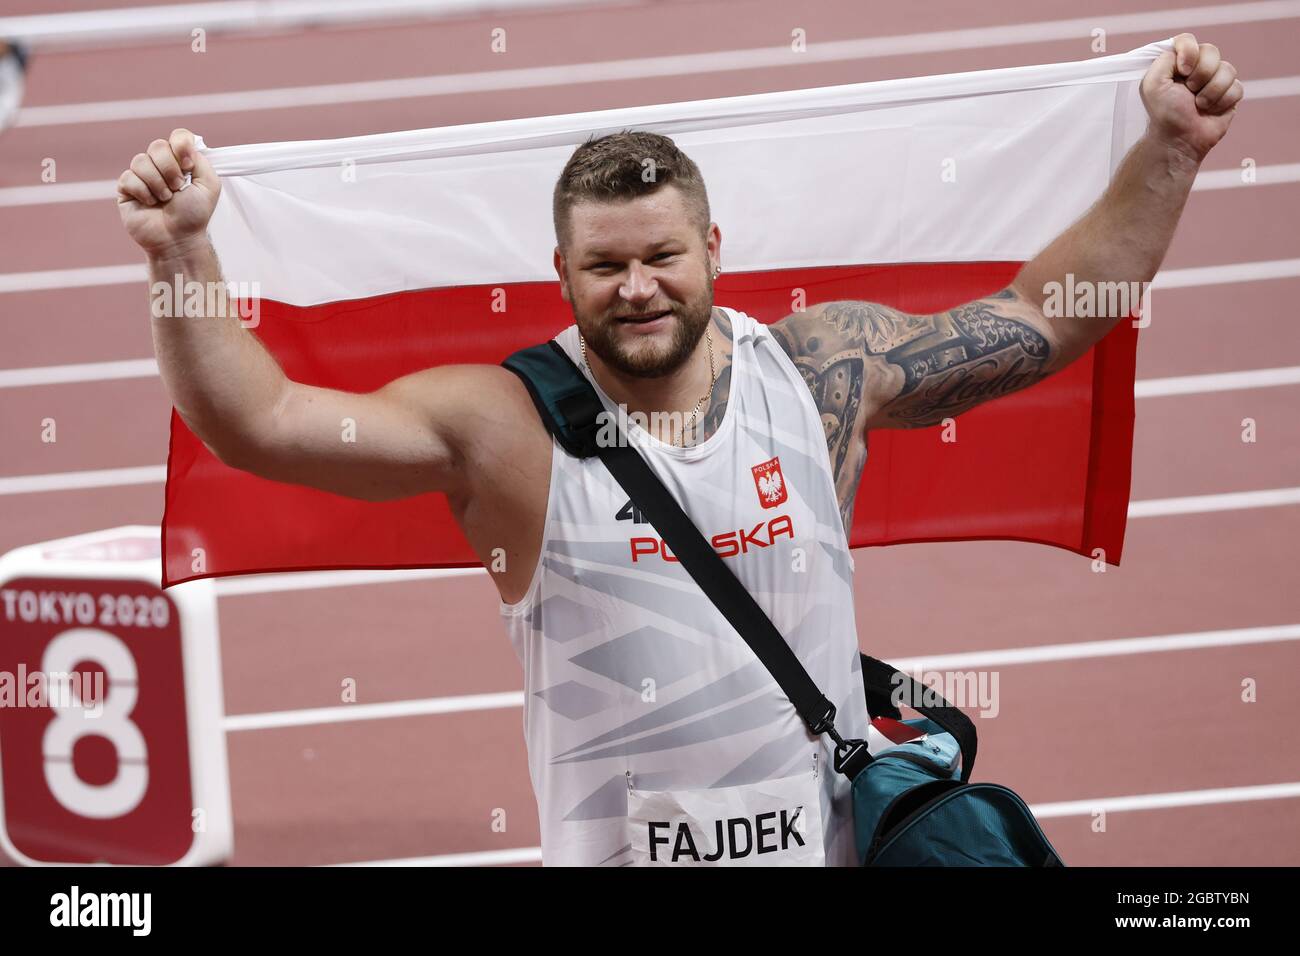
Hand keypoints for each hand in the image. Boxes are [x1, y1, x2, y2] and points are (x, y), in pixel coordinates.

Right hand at [117, 127, 220, 256]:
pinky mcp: (126, 188)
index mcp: (181, 162)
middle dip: (170, 169)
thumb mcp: (209, 185)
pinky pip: (129, 177)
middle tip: (178, 188)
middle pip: (158, 146)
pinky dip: (143, 192)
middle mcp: (160, 165)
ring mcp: (142, 175)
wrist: (178, 239)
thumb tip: (183, 144)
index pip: (178, 136)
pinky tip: (150, 203)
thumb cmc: (194, 215)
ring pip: (141, 160)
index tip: (188, 166)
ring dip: (157, 183)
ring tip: (165, 199)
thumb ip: (201, 160)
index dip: (181, 146)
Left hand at [1140, 33, 1241, 163]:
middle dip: (1201, 73)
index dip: (1189, 52)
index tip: (1183, 70)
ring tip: (1199, 105)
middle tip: (1189, 91)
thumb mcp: (1152, 83)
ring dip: (1211, 91)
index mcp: (1177, 63)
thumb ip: (1165, 58)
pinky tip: (1211, 111)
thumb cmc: (1164, 113)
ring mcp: (1215, 80)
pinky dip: (1222, 101)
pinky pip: (1237, 87)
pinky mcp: (1230, 94)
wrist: (1178, 139)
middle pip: (1211, 51)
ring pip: (1227, 69)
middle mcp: (1197, 68)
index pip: (1188, 40)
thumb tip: (1187, 50)